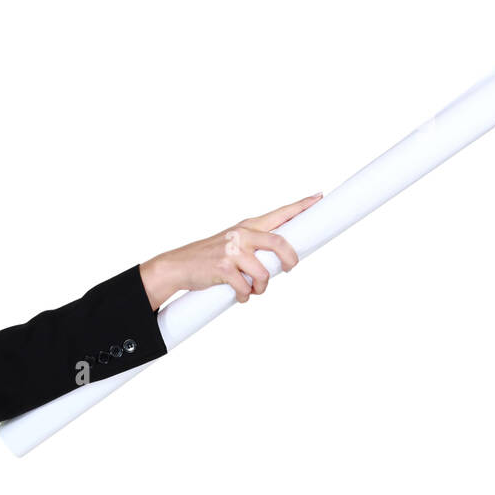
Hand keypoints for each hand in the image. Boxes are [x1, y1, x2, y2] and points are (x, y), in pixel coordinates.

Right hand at [140, 193, 322, 308]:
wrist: (177, 266)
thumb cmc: (207, 257)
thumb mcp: (231, 243)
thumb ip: (254, 245)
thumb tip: (280, 259)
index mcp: (246, 227)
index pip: (278, 214)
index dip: (300, 207)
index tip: (318, 198)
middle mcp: (241, 235)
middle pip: (280, 243)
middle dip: (291, 259)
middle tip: (291, 268)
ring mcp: (232, 251)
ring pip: (264, 273)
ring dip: (262, 287)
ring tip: (253, 289)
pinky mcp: (223, 268)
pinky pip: (245, 288)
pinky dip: (245, 296)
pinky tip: (239, 295)